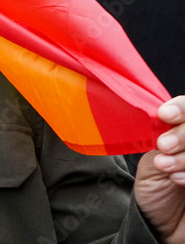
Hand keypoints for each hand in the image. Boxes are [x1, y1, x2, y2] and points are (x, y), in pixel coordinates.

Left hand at [136, 96, 184, 242]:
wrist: (162, 226)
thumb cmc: (157, 191)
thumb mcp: (152, 162)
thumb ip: (159, 140)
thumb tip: (162, 119)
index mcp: (182, 132)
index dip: (181, 108)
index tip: (164, 115)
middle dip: (184, 133)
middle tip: (164, 146)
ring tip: (166, 167)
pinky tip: (178, 180)